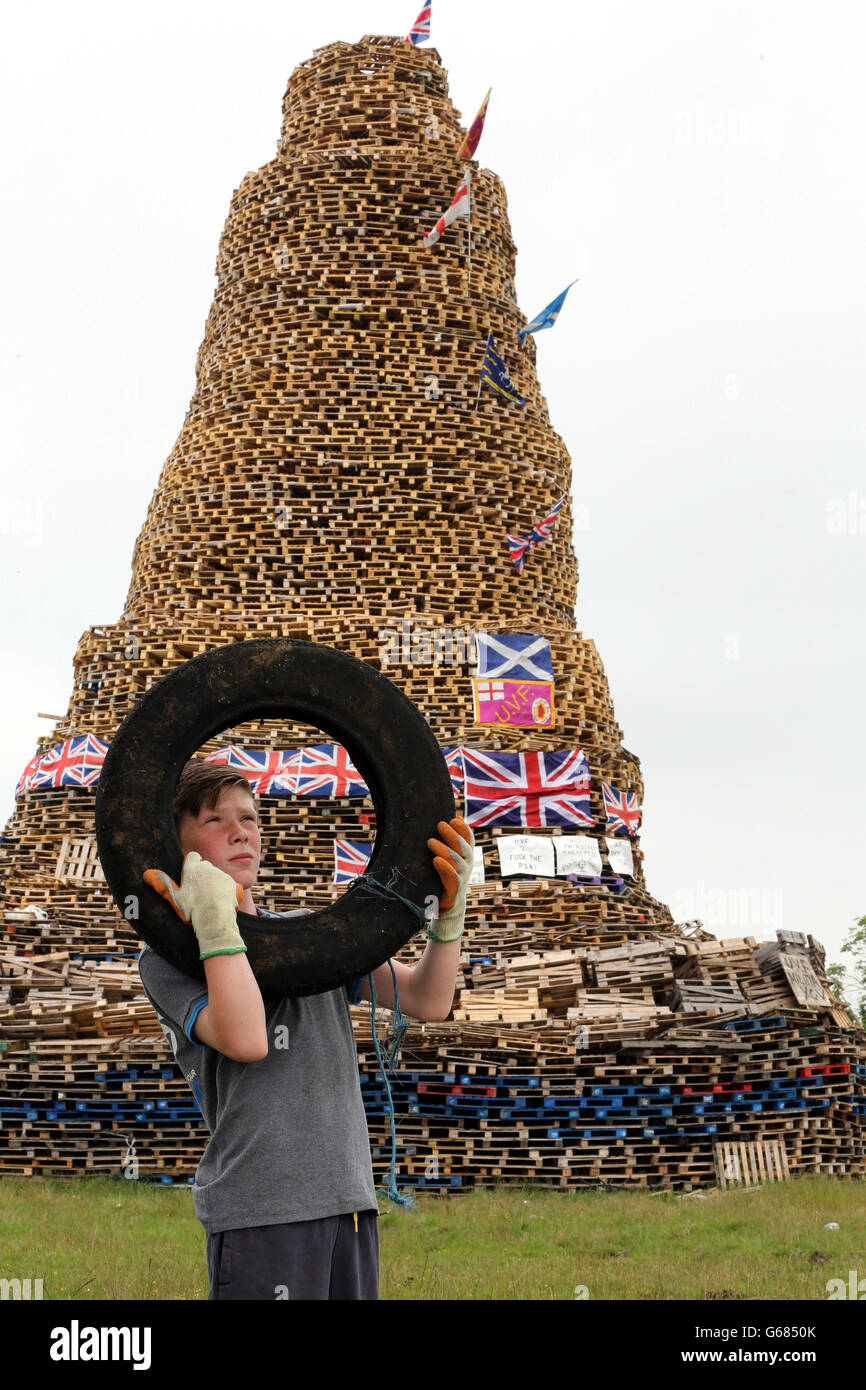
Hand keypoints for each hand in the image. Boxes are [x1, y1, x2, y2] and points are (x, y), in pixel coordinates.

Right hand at [143, 851, 246, 959]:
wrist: (214, 920)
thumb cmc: (191, 909)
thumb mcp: (174, 897)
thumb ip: (161, 883)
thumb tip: (147, 874)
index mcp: (193, 868)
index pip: (192, 856)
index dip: (191, 863)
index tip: (189, 874)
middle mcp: (208, 867)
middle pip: (205, 866)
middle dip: (202, 874)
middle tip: (197, 891)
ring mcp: (222, 875)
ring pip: (216, 875)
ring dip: (213, 882)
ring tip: (208, 900)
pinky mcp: (233, 884)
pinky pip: (227, 884)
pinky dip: (224, 891)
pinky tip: (220, 903)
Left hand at [426, 818, 474, 941]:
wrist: (447, 907)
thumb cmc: (444, 878)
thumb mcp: (448, 858)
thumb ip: (450, 842)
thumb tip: (453, 818)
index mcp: (466, 857)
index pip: (469, 840)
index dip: (464, 829)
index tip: (454, 819)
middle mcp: (467, 866)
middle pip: (464, 848)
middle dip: (453, 835)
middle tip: (440, 824)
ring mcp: (462, 878)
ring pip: (458, 862)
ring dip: (445, 850)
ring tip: (430, 841)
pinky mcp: (454, 891)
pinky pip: (452, 878)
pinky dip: (445, 868)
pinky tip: (436, 860)